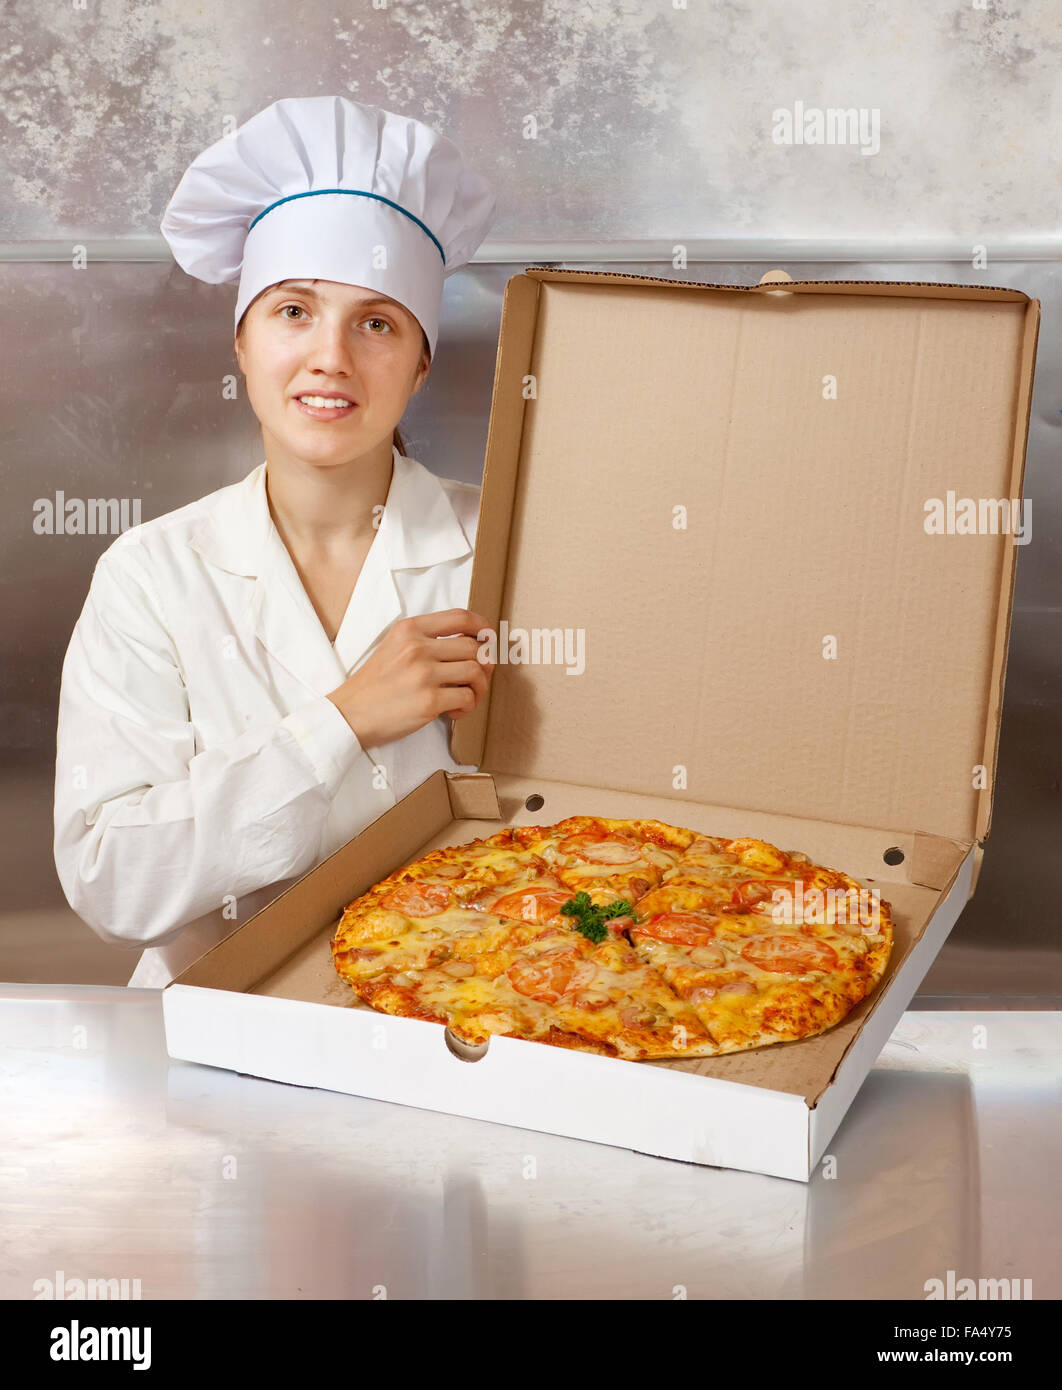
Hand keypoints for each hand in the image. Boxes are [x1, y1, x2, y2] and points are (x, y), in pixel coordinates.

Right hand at [327, 608, 495, 747]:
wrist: (348, 715)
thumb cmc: (373, 685)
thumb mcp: (392, 647)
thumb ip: (424, 640)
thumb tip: (469, 643)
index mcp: (409, 629)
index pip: (459, 617)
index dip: (483, 626)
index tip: (489, 638)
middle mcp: (417, 647)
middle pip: (473, 647)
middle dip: (485, 663)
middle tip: (479, 677)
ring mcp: (423, 674)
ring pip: (475, 672)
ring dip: (479, 687)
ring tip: (466, 697)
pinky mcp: (429, 701)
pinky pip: (467, 698)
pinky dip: (468, 706)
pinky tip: (453, 711)